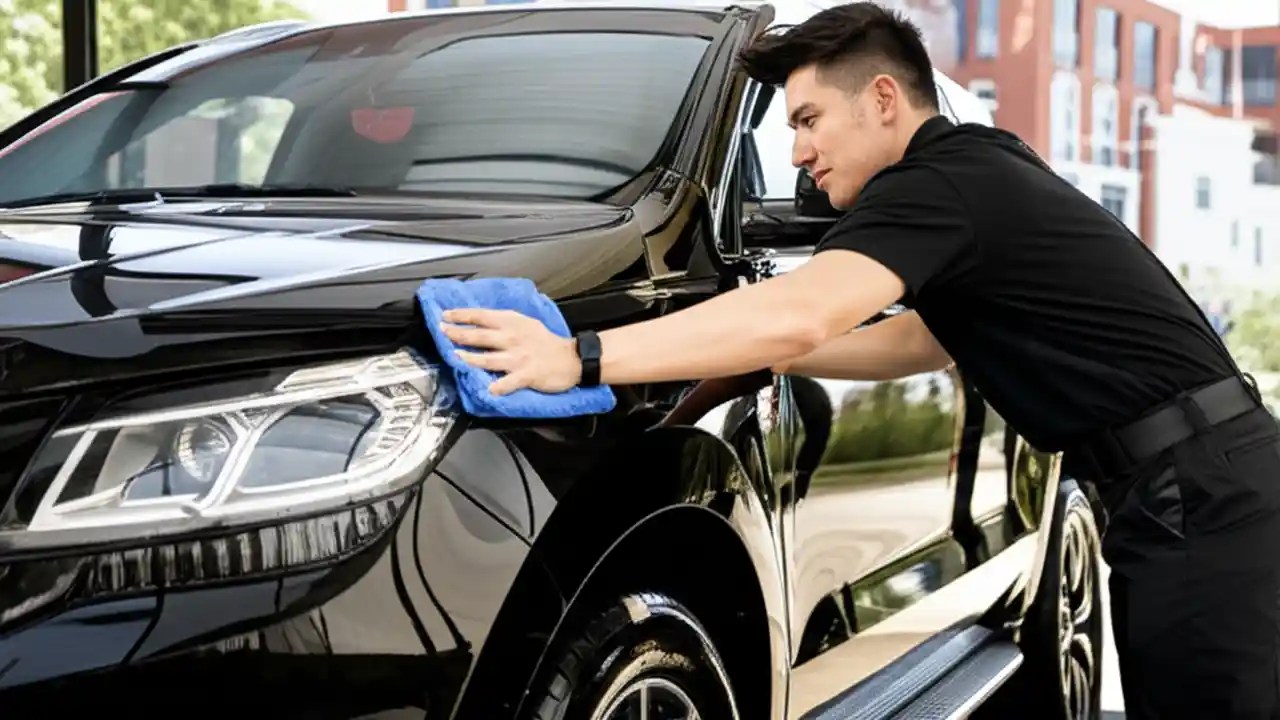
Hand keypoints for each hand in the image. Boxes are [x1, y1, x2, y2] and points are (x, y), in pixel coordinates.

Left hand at [439, 308, 581, 395]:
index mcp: (513, 323)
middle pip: (480, 336)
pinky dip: (497, 387)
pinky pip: (508, 382)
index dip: (462, 315)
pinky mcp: (526, 375)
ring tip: (455, 358)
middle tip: (442, 332)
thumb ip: (505, 324)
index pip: (482, 316)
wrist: (571, 358)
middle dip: (458, 334)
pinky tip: (488, 390)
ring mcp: (519, 358)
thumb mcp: (526, 324)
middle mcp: (513, 338)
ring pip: (488, 358)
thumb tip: (480, 322)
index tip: (446, 315)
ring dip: (470, 358)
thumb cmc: (546, 342)